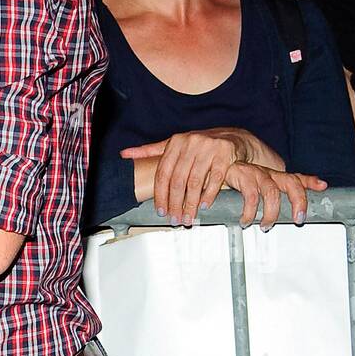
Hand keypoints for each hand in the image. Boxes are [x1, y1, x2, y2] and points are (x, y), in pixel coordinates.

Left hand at [123, 127, 285, 224]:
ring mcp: (208, 148)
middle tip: (174, 219)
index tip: (160, 211)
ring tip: (188, 217)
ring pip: (195, 182)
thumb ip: (150, 151)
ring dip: (190, 204)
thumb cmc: (198, 144)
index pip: (163, 173)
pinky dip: (208, 195)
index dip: (160, 194)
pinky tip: (203, 206)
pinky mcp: (225, 154)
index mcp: (175, 142)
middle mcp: (190, 143)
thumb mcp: (174, 144)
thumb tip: (125, 154)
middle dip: (175, 203)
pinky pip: (215, 179)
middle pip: (178, 180)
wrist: (230, 136)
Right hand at [223, 163, 325, 229]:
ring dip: (271, 212)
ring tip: (266, 226)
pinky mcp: (239, 175)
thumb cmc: (242, 180)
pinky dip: (249, 212)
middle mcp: (268, 173)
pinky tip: (245, 221)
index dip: (310, 182)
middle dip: (298, 201)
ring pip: (271, 191)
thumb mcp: (263, 186)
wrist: (215, 166)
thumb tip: (311, 194)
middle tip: (298, 220)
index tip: (322, 187)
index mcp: (275, 176)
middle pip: (290, 182)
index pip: (296, 178)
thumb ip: (283, 191)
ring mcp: (254, 173)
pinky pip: (250, 195)